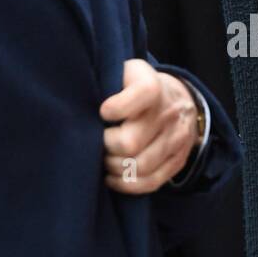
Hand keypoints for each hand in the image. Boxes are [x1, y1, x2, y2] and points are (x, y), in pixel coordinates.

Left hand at [100, 59, 198, 194]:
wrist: (180, 99)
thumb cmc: (137, 87)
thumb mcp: (125, 72)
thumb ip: (107, 81)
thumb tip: (77, 103)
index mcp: (153, 87)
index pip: (142, 94)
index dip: (116, 107)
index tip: (102, 112)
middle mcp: (168, 113)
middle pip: (130, 143)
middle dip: (106, 146)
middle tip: (97, 143)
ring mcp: (176, 139)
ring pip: (139, 166)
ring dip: (114, 167)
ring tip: (104, 160)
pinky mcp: (178, 160)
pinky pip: (151, 182)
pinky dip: (127, 184)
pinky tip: (112, 176)